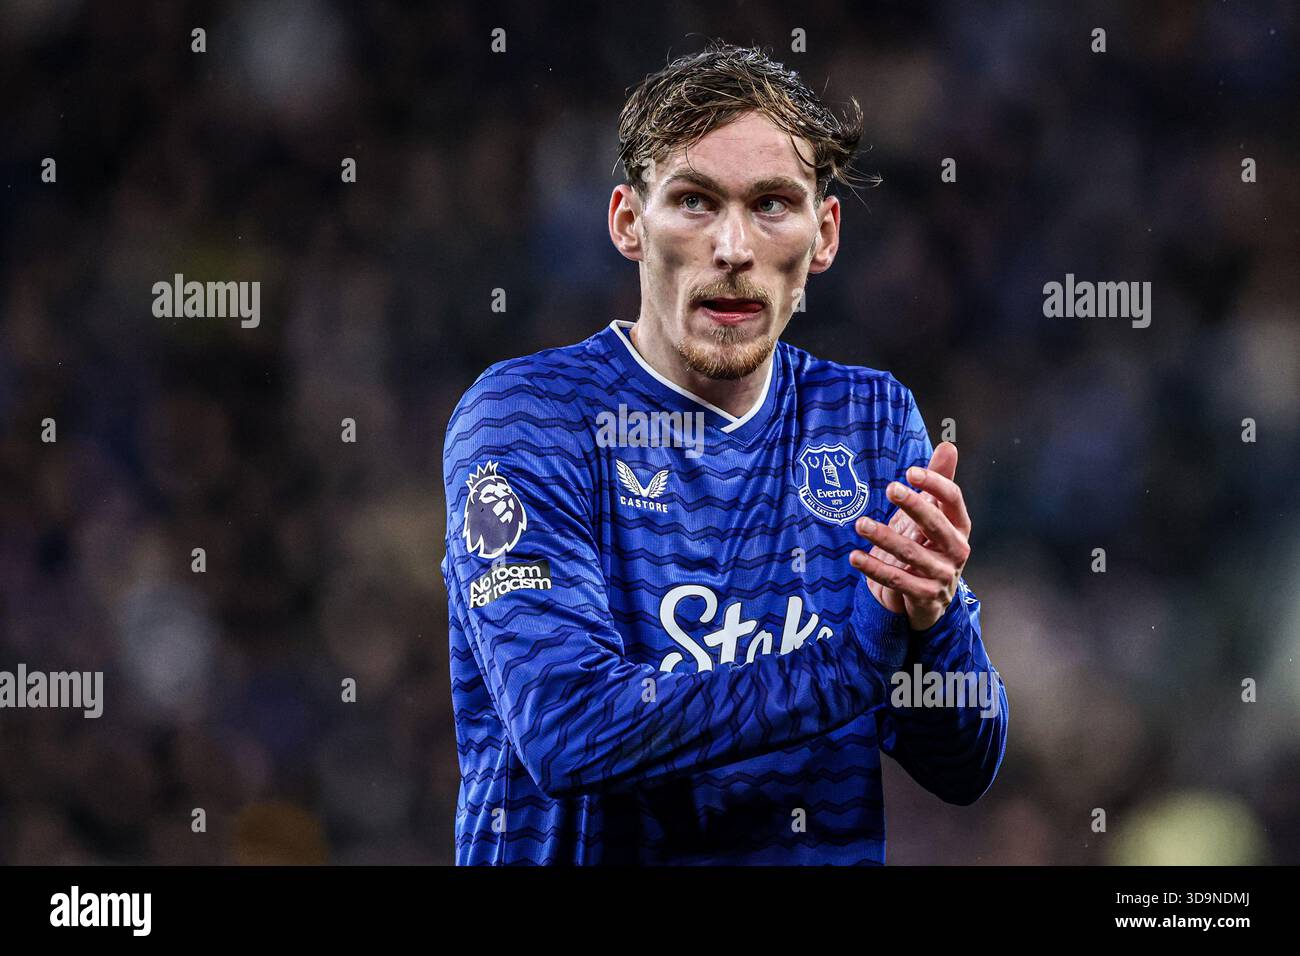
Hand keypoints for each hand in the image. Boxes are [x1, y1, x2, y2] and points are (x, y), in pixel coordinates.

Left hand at [849, 442, 971, 630]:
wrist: (930, 599)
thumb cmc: (928, 546)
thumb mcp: (933, 515)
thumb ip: (938, 481)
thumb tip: (947, 444)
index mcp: (960, 526)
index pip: (953, 500)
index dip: (935, 484)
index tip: (911, 472)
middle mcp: (956, 550)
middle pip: (935, 525)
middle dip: (913, 506)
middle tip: (890, 489)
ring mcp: (942, 575)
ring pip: (912, 554)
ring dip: (885, 538)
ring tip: (860, 524)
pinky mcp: (925, 596)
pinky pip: (897, 581)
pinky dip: (874, 569)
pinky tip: (854, 557)